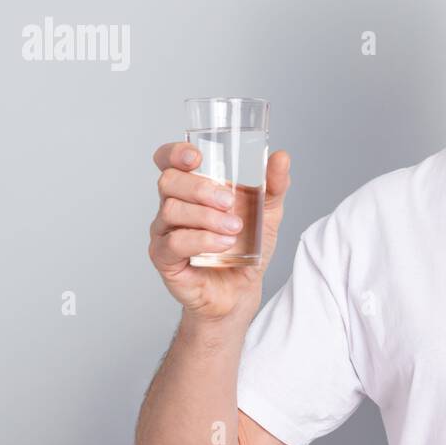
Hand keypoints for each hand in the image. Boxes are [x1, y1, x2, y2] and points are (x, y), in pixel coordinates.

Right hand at [148, 143, 291, 321]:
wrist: (241, 292)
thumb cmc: (247, 248)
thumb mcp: (267, 213)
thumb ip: (274, 185)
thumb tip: (281, 157)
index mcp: (192, 188)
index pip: (168, 160)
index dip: (175, 153)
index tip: (197, 157)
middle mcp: (173, 205)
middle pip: (169, 181)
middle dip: (201, 188)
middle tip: (229, 203)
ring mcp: (164, 231)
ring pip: (171, 210)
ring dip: (207, 217)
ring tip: (234, 230)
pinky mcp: (163, 257)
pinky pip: (174, 242)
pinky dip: (201, 240)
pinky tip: (223, 244)